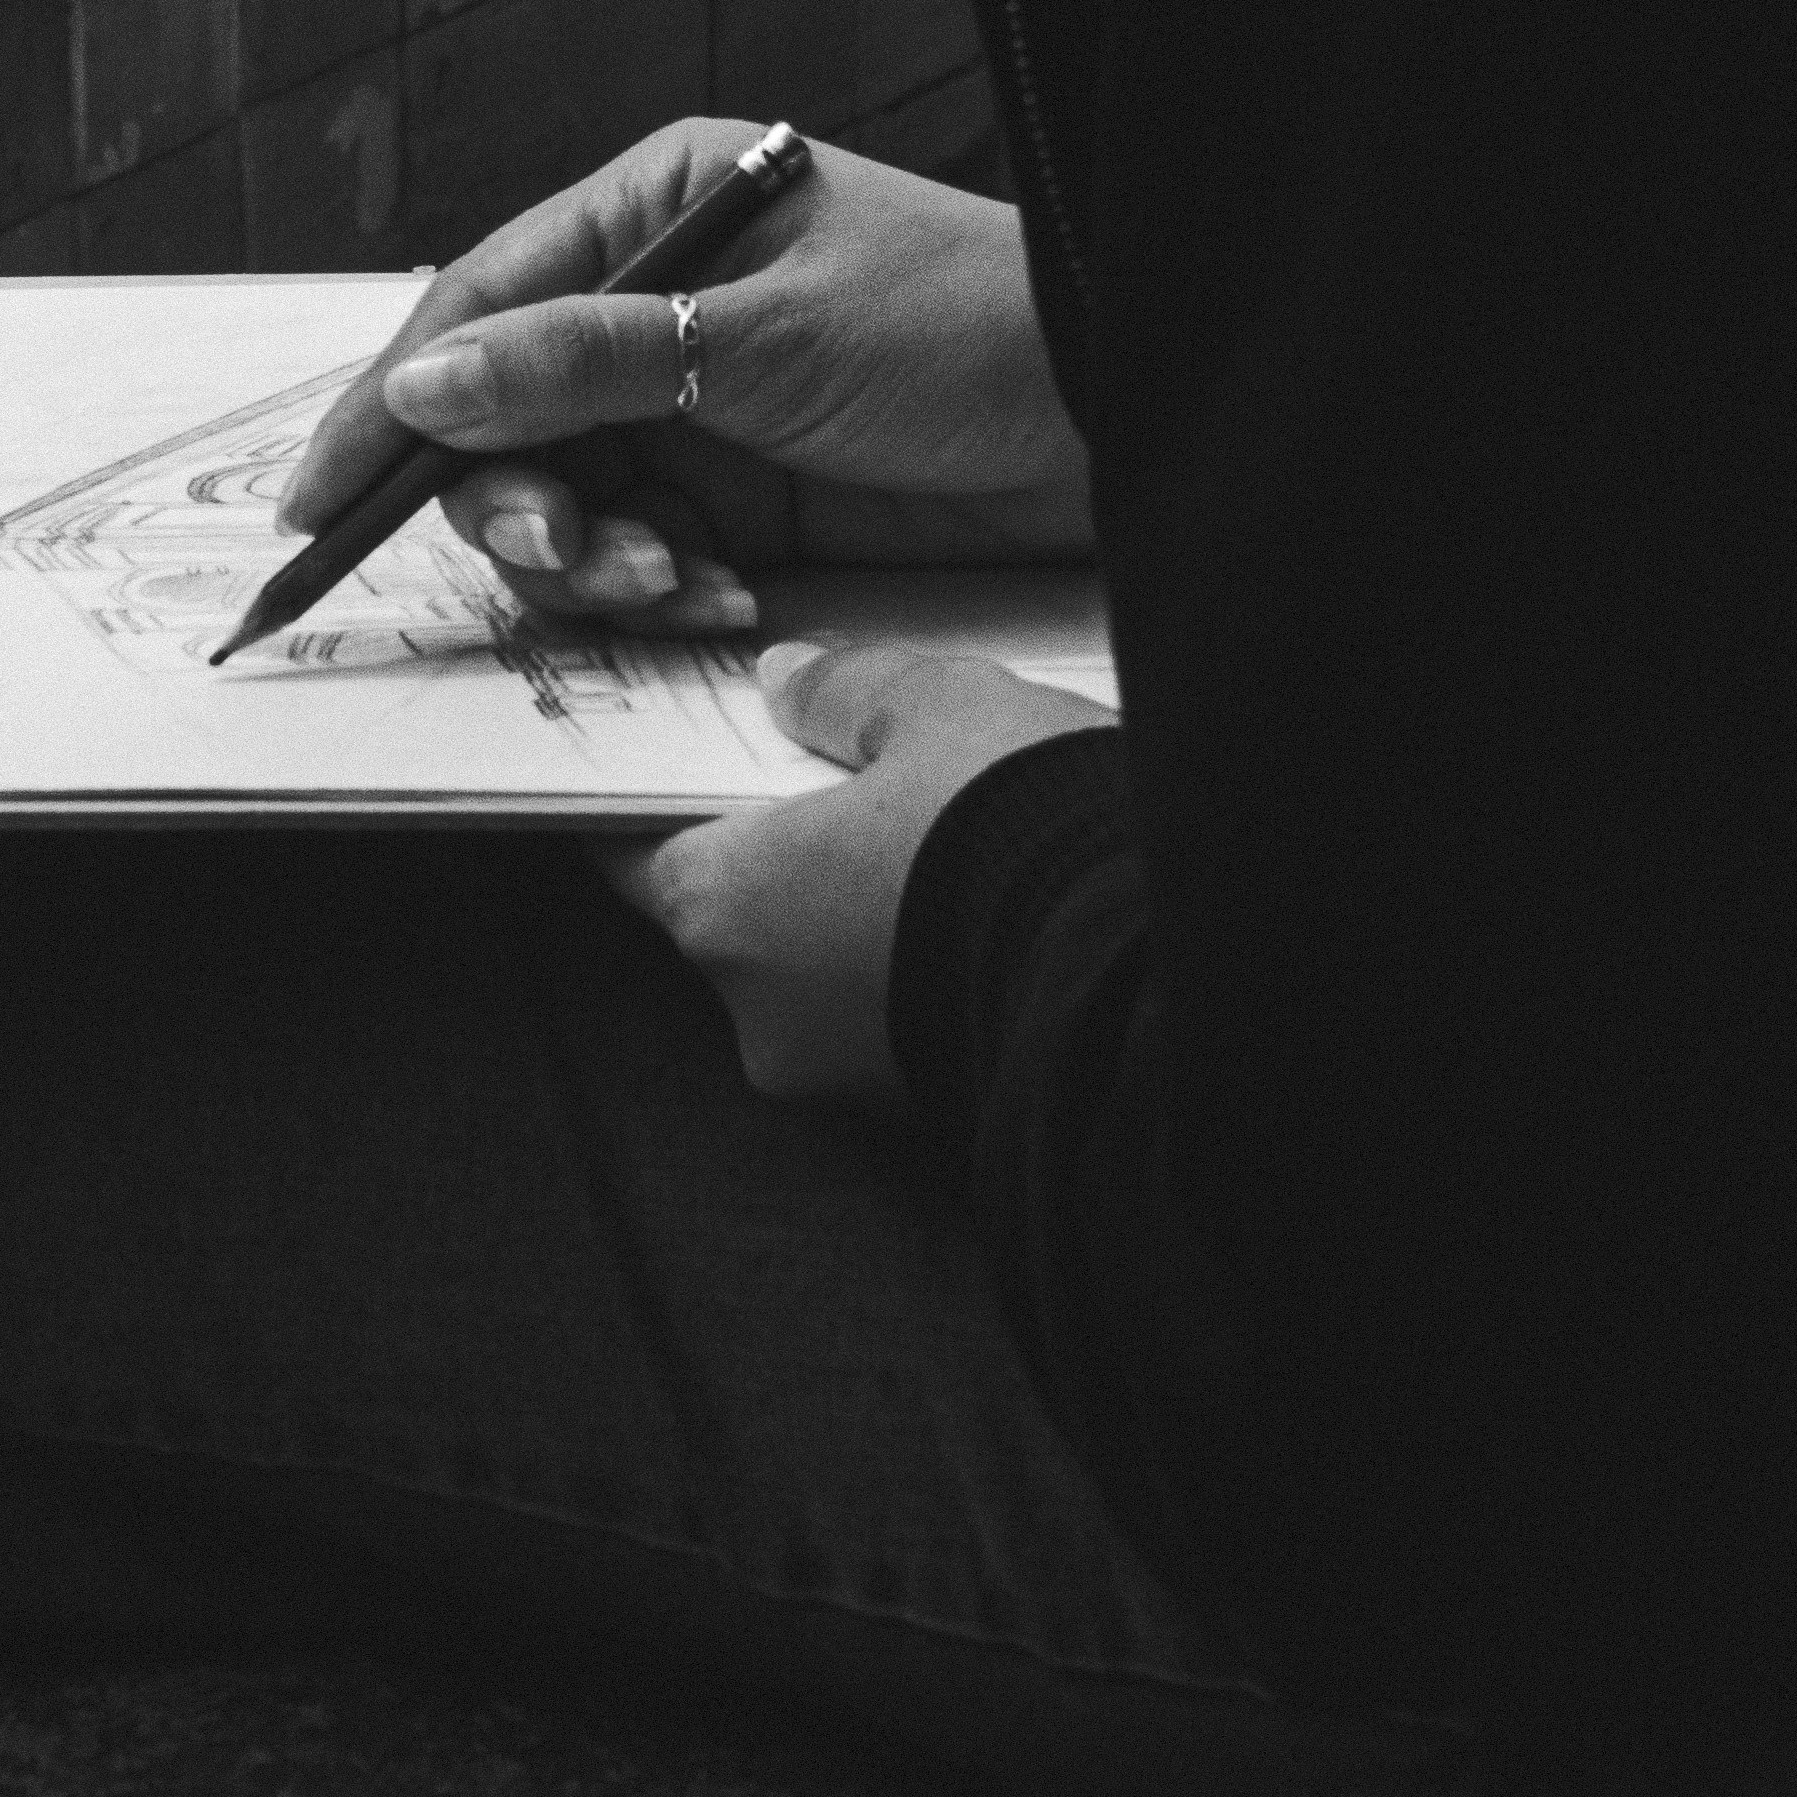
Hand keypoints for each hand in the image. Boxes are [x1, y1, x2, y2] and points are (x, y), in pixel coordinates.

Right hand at [280, 119, 1093, 631]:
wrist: (1107, 411)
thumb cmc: (959, 325)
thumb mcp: (761, 334)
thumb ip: (585, 361)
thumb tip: (430, 386)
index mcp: (652, 209)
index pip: (478, 308)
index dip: (388, 406)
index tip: (318, 496)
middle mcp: (653, 305)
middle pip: (500, 427)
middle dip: (518, 507)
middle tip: (575, 552)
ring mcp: (692, 406)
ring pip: (563, 506)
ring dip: (597, 561)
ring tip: (678, 580)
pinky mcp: (738, 496)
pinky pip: (639, 555)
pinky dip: (660, 589)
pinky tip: (728, 595)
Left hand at [608, 639, 1117, 1102]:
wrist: (1158, 976)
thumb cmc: (1018, 828)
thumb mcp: (939, 709)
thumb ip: (847, 691)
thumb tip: (790, 681)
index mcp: (723, 907)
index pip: (637, 851)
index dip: (664, 800)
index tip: (690, 767)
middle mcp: (759, 1014)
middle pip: (743, 915)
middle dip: (792, 857)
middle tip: (860, 785)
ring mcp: (843, 1080)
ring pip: (826, 972)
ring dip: (867, 916)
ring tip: (953, 842)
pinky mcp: (929, 1115)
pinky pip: (900, 1016)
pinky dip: (926, 965)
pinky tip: (995, 907)